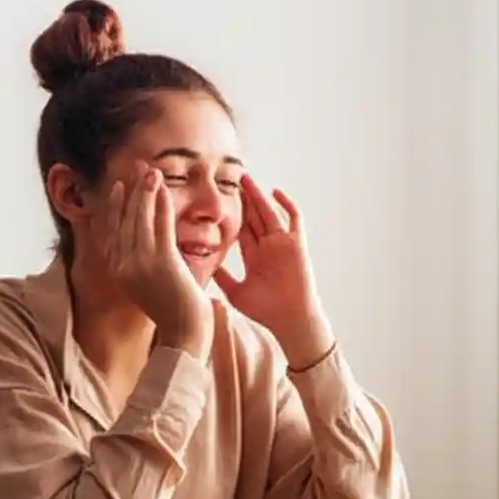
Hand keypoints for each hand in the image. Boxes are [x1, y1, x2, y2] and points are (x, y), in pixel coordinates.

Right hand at [101, 161, 213, 358]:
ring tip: (151, 171)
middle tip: (136, 167)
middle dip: (131, 190)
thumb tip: (150, 244)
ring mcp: (141, 264)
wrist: (185, 333)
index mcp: (119, 271)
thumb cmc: (174, 310)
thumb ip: (144, 264)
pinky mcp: (161, 263)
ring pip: (140, 219)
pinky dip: (160, 205)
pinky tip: (162, 190)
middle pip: (124, 220)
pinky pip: (160, 227)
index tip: (119, 186)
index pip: (112, 231)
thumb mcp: (150, 284)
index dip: (114, 206)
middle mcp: (124, 266)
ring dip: (146, 192)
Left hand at [215, 175, 334, 369]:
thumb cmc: (265, 311)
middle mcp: (268, 247)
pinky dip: (286, 204)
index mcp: (255, 257)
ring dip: (258, 196)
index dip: (231, 214)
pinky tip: (274, 192)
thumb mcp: (235, 292)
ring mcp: (283, 244)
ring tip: (245, 178)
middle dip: (243, 199)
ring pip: (269, 213)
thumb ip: (222, 277)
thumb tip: (202, 267)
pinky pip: (294, 219)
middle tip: (228, 179)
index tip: (216, 200)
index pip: (241, 229)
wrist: (289, 320)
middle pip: (254, 217)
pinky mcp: (297, 244)